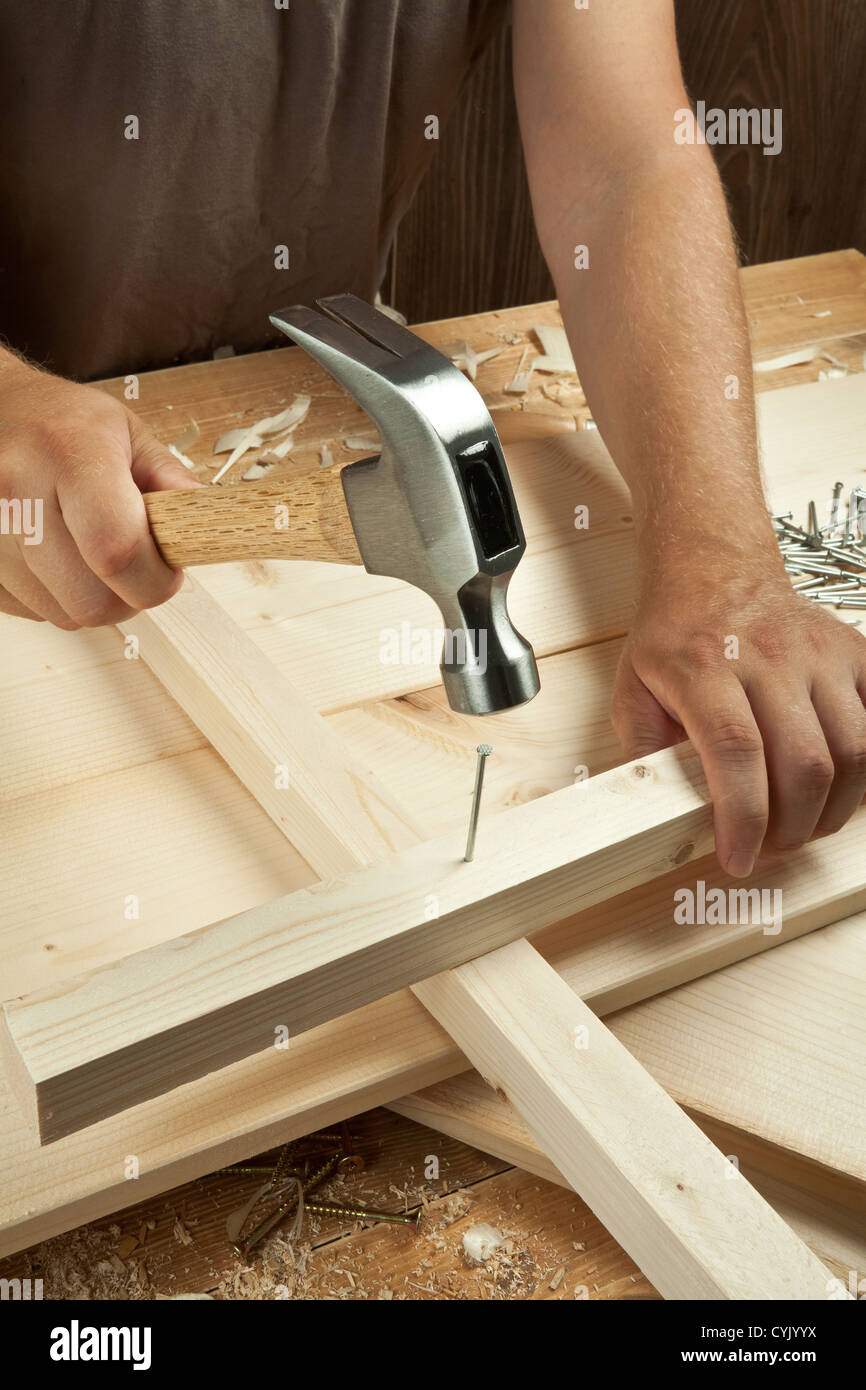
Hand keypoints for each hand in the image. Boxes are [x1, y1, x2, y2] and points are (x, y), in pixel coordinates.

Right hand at [0, 353, 200, 627]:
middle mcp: (16, 492)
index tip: (170, 571)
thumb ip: (170, 480)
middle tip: (137, 568)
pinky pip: (31, 611)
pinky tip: (57, 557)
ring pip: (61, 614)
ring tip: (92, 555)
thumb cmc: (62, 422)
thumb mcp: (126, 432)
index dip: (155, 579)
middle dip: (128, 597)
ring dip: (91, 598)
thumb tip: (202, 525)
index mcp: (68, 454)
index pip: (117, 551)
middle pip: (90, 601)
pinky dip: (55, 596)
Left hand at [611, 551, 865, 876]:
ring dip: (833, 810)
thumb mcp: (632, 688)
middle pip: (804, 763)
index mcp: (705, 668)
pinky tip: (839, 790)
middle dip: (791, 828)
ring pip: (853, 750)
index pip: (737, 752)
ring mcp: (819, 653)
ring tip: (802, 828)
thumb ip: (641, 752)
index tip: (736, 858)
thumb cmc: (674, 635)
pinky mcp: (855, 652)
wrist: (716, 569)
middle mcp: (769, 657)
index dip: (743, 817)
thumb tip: (650, 813)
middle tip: (768, 850)